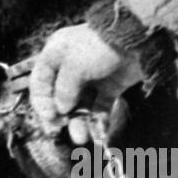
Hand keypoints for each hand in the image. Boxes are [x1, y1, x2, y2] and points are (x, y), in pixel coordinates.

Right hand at [29, 24, 141, 142]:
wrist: (137, 38)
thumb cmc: (99, 46)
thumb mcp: (74, 65)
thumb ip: (64, 90)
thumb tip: (61, 110)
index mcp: (55, 55)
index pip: (40, 82)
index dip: (41, 101)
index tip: (49, 117)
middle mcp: (71, 67)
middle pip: (59, 97)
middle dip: (60, 116)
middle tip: (60, 132)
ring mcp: (91, 78)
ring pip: (80, 105)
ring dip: (79, 122)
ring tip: (81, 138)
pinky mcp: (110, 87)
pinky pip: (100, 108)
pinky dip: (98, 121)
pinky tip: (99, 135)